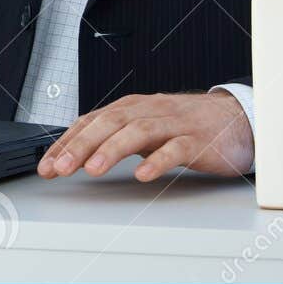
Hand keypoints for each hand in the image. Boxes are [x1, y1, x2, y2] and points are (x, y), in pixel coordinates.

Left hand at [37, 91, 253, 182]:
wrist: (236, 119)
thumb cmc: (185, 125)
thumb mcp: (144, 128)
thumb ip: (113, 138)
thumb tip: (74, 156)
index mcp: (132, 108)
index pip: (91, 121)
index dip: (66, 143)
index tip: (47, 166)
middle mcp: (149, 111)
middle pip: (109, 123)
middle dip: (80, 146)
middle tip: (60, 168)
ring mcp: (174, 124)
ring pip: (138, 132)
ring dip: (111, 150)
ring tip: (92, 170)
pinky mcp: (197, 141)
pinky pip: (176, 149)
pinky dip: (158, 161)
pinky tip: (144, 175)